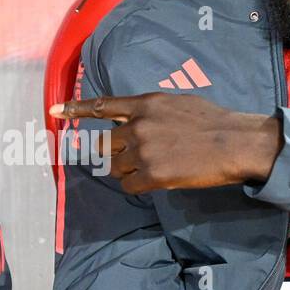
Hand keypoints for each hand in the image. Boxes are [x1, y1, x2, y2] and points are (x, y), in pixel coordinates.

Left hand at [49, 92, 281, 192]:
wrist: (235, 143)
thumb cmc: (212, 122)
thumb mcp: (177, 104)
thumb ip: (150, 110)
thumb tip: (134, 119)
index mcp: (145, 104)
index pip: (102, 106)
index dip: (76, 109)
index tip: (54, 110)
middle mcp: (138, 126)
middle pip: (105, 145)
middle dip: (117, 153)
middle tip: (139, 156)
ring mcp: (144, 151)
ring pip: (116, 167)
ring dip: (130, 170)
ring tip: (157, 166)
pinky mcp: (152, 175)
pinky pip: (129, 185)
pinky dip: (139, 185)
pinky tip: (157, 180)